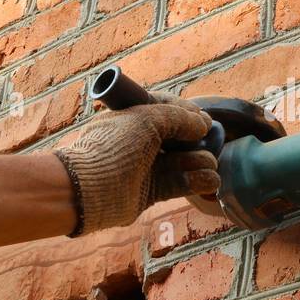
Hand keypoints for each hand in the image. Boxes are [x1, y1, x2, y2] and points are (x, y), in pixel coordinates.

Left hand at [53, 91, 220, 234]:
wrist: (88, 188)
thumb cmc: (113, 146)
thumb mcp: (147, 118)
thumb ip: (179, 117)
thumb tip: (203, 124)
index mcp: (132, 117)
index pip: (164, 108)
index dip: (185, 111)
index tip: (202, 117)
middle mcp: (139, 141)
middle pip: (177, 136)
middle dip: (196, 139)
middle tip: (211, 139)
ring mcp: (145, 166)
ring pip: (181, 161)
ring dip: (199, 161)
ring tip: (210, 162)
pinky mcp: (150, 191)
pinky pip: (179, 183)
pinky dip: (196, 181)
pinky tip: (210, 179)